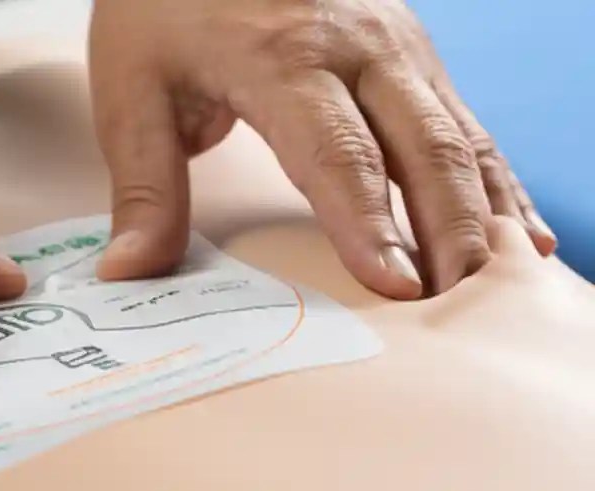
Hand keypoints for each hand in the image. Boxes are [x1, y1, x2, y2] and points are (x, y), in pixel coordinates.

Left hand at [88, 0, 556, 298]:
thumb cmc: (164, 9)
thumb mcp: (131, 92)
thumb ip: (143, 186)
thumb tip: (128, 269)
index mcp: (282, 58)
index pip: (338, 154)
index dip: (369, 224)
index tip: (396, 286)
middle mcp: (356, 46)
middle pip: (420, 145)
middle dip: (447, 229)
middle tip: (456, 303)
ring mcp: (395, 44)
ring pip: (457, 133)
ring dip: (480, 210)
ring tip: (492, 283)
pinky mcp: (411, 51)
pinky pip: (463, 121)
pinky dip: (493, 179)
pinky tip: (519, 232)